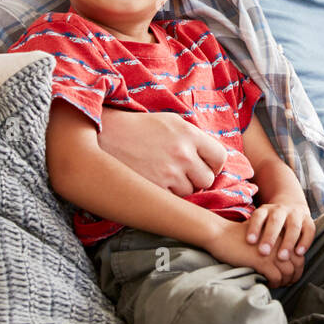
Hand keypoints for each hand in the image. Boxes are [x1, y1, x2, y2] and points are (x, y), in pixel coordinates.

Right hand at [99, 109, 227, 195]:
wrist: (103, 135)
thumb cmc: (138, 128)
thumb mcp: (171, 122)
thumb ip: (193, 138)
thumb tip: (212, 158)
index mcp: (190, 134)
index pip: (220, 157)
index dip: (214, 164)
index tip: (205, 166)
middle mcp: (183, 153)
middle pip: (207, 179)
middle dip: (197, 179)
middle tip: (182, 174)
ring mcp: (169, 173)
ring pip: (189, 192)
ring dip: (180, 189)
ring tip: (162, 176)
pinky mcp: (154, 188)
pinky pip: (172, 202)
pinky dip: (165, 197)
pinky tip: (153, 184)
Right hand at [202, 218, 297, 287]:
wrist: (221, 234)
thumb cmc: (239, 238)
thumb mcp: (262, 237)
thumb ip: (274, 246)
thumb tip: (284, 264)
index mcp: (281, 235)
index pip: (299, 256)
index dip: (297, 269)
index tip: (290, 277)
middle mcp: (280, 242)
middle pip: (297, 264)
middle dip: (293, 277)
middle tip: (284, 284)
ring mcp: (272, 251)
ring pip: (288, 272)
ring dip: (283, 282)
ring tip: (275, 284)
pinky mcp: (262, 260)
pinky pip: (276, 277)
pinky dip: (273, 283)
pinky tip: (266, 282)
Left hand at [244, 200, 314, 264]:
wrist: (291, 207)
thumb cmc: (268, 224)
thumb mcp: (258, 223)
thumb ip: (249, 232)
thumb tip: (232, 248)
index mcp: (266, 209)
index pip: (259, 216)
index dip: (254, 227)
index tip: (249, 242)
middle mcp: (281, 210)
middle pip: (275, 221)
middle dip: (270, 236)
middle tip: (263, 252)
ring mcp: (296, 214)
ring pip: (293, 226)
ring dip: (288, 242)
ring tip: (282, 258)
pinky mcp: (308, 221)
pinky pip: (309, 230)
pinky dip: (305, 241)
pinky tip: (299, 253)